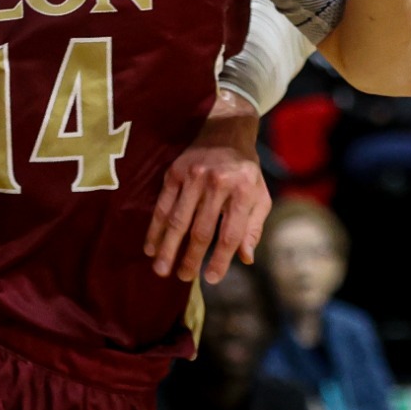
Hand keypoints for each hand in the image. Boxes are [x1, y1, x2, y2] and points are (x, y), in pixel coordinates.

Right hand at [144, 89, 271, 283]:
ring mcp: (193, 176)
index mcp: (242, 191)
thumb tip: (245, 259)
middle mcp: (217, 183)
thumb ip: (253, 228)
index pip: (229, 233)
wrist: (226, 131)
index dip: (220, 259)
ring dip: (168, 247)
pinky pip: (162, 205)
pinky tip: (151, 247)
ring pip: (177, 220)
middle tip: (183, 277)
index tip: (212, 278)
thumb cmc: (245, 172)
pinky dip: (155, 229)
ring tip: (161, 270)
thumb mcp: (259, 197)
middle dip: (190, 258)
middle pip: (200, 229)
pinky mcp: (174, 172)